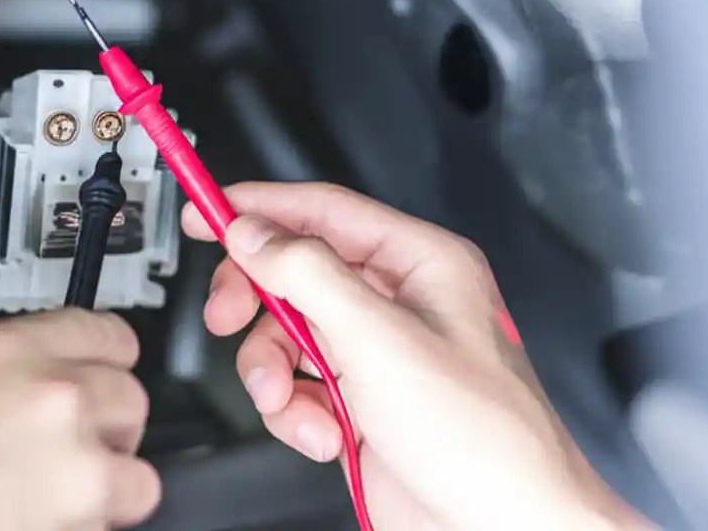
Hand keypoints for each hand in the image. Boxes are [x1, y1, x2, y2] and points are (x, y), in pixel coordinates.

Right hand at [0, 310, 160, 530]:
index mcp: (5, 351)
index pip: (101, 331)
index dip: (104, 360)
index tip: (103, 375)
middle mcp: (51, 392)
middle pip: (129, 395)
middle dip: (106, 426)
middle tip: (77, 447)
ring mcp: (75, 453)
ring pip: (135, 463)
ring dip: (106, 482)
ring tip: (63, 496)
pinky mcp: (86, 506)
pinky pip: (121, 513)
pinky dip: (95, 522)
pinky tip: (55, 521)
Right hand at [183, 182, 650, 530]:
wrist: (501, 530)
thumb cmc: (485, 439)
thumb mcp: (381, 341)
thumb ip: (309, 275)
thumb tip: (257, 234)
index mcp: (421, 266)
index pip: (324, 211)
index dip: (259, 208)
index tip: (206, 211)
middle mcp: (398, 304)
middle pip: (294, 273)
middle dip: (255, 301)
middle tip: (226, 317)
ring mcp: (376, 355)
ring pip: (285, 335)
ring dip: (272, 374)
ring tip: (288, 403)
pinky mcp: (358, 402)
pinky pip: (295, 386)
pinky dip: (293, 412)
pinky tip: (321, 433)